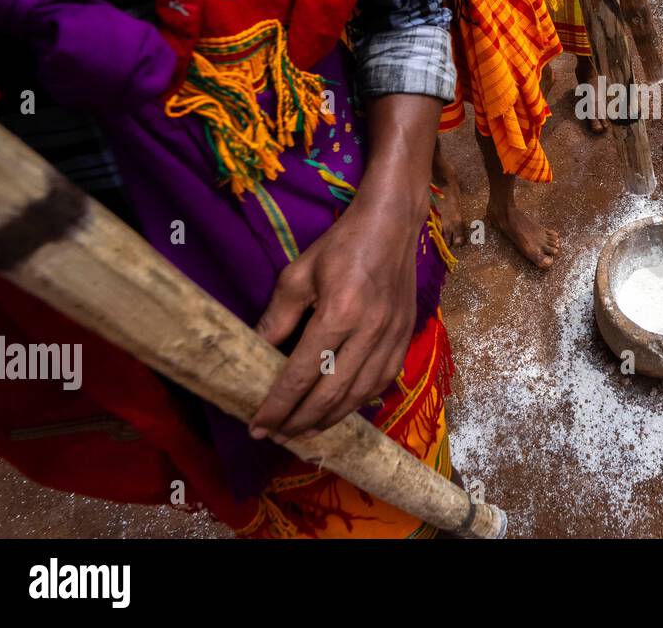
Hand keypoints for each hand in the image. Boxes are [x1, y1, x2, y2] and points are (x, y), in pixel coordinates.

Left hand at [249, 194, 422, 442]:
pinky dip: (360, 402)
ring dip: (330, 419)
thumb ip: (278, 316)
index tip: (257, 425)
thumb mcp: (298, 274)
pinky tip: (342, 409)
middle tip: (276, 436)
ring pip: (360, 394)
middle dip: (300, 421)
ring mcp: (392, 336)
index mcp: (339, 313)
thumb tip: (257, 351)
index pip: (302, 373)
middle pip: (331, 393)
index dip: (278, 405)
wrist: (392, 225)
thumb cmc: (342, 245)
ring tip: (304, 432)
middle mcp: (369, 331)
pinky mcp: (405, 336)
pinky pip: (383, 381)